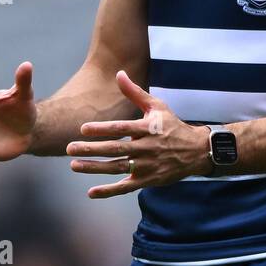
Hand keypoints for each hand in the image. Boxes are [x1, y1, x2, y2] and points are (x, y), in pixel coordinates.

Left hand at [65, 70, 210, 198]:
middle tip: (70, 147)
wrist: (195, 151)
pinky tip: (91, 192)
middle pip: (115, 149)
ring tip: (74, 165)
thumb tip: (119, 73)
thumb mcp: (156, 106)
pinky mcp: (147, 180)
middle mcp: (146, 148)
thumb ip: (134, 92)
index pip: (121, 128)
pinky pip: (126, 188)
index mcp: (147, 128)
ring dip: (94, 168)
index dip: (102, 129)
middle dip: (91, 149)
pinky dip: (109, 191)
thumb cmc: (172, 126)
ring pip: (117, 168)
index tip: (83, 129)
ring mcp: (147, 166)